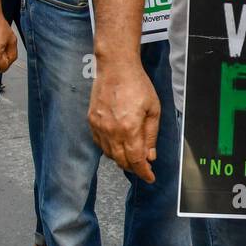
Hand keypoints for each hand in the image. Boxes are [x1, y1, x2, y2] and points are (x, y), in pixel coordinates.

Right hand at [89, 60, 159, 182]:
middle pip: (121, 161)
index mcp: (129, 128)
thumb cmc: (137, 84)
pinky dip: (110, 149)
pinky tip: (118, 146)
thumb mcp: (153, 110)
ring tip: (133, 158)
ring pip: (109, 154)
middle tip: (144, 168)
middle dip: (134, 168)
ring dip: (121, 159)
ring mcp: (99, 126)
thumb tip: (150, 156)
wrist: (116, 67)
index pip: (136, 160)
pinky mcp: (92, 121)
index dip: (144, 172)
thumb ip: (151, 136)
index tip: (150, 177)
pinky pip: (100, 144)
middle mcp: (111, 131)